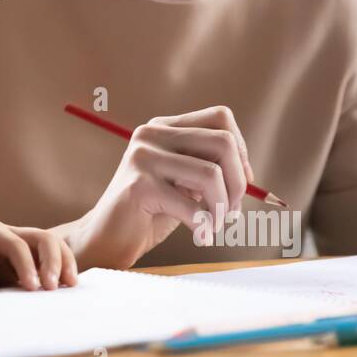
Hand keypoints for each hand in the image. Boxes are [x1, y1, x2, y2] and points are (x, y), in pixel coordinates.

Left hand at [0, 220, 78, 289]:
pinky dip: (60, 269)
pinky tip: (67, 285)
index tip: (33, 288)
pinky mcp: (23, 259)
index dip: (27, 264)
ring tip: (70, 285)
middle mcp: (7, 234)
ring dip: (63, 262)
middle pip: (41, 237)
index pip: (17, 244)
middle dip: (53, 260)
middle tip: (55, 288)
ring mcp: (17, 244)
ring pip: (50, 245)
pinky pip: (47, 259)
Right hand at [64, 106, 253, 269]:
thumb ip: (210, 166)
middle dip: (238, 183)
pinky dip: (204, 226)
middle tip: (230, 212)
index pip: (221, 118)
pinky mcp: (138, 185)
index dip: (240, 151)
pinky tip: (199, 236)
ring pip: (211, 175)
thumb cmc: (151, 212)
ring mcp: (142, 157)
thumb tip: (249, 174)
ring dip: (222, 209)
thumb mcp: (184, 182)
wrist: (107, 238)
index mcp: (164, 126)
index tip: (237, 184)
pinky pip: (191, 206)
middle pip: (223, 143)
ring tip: (213, 227)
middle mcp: (151, 134)